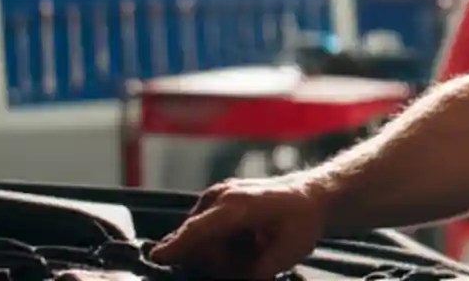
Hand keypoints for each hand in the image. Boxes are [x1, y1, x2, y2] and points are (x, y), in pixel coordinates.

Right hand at [149, 174, 330, 277]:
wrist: (311, 196)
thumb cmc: (301, 223)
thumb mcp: (285, 255)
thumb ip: (252, 274)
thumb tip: (234, 278)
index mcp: (238, 206)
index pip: (198, 230)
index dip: (175, 246)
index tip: (157, 257)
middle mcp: (220, 197)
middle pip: (196, 245)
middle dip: (217, 263)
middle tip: (251, 260)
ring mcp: (214, 197)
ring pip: (198, 241)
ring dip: (220, 254)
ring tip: (251, 247)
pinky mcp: (212, 201)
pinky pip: (202, 233)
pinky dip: (219, 243)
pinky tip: (244, 240)